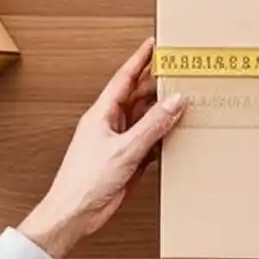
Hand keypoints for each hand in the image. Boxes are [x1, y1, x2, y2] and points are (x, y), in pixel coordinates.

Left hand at [19, 37, 185, 258]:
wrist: (74, 214)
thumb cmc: (84, 182)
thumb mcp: (124, 149)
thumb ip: (152, 125)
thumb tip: (174, 101)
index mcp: (102, 114)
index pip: (125, 78)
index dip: (140, 59)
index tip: (155, 43)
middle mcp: (110, 124)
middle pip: (138, 96)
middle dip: (157, 82)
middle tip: (179, 69)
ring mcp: (118, 142)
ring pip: (145, 118)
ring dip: (162, 110)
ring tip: (184, 98)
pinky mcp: (126, 159)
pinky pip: (149, 140)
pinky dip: (163, 135)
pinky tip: (176, 132)